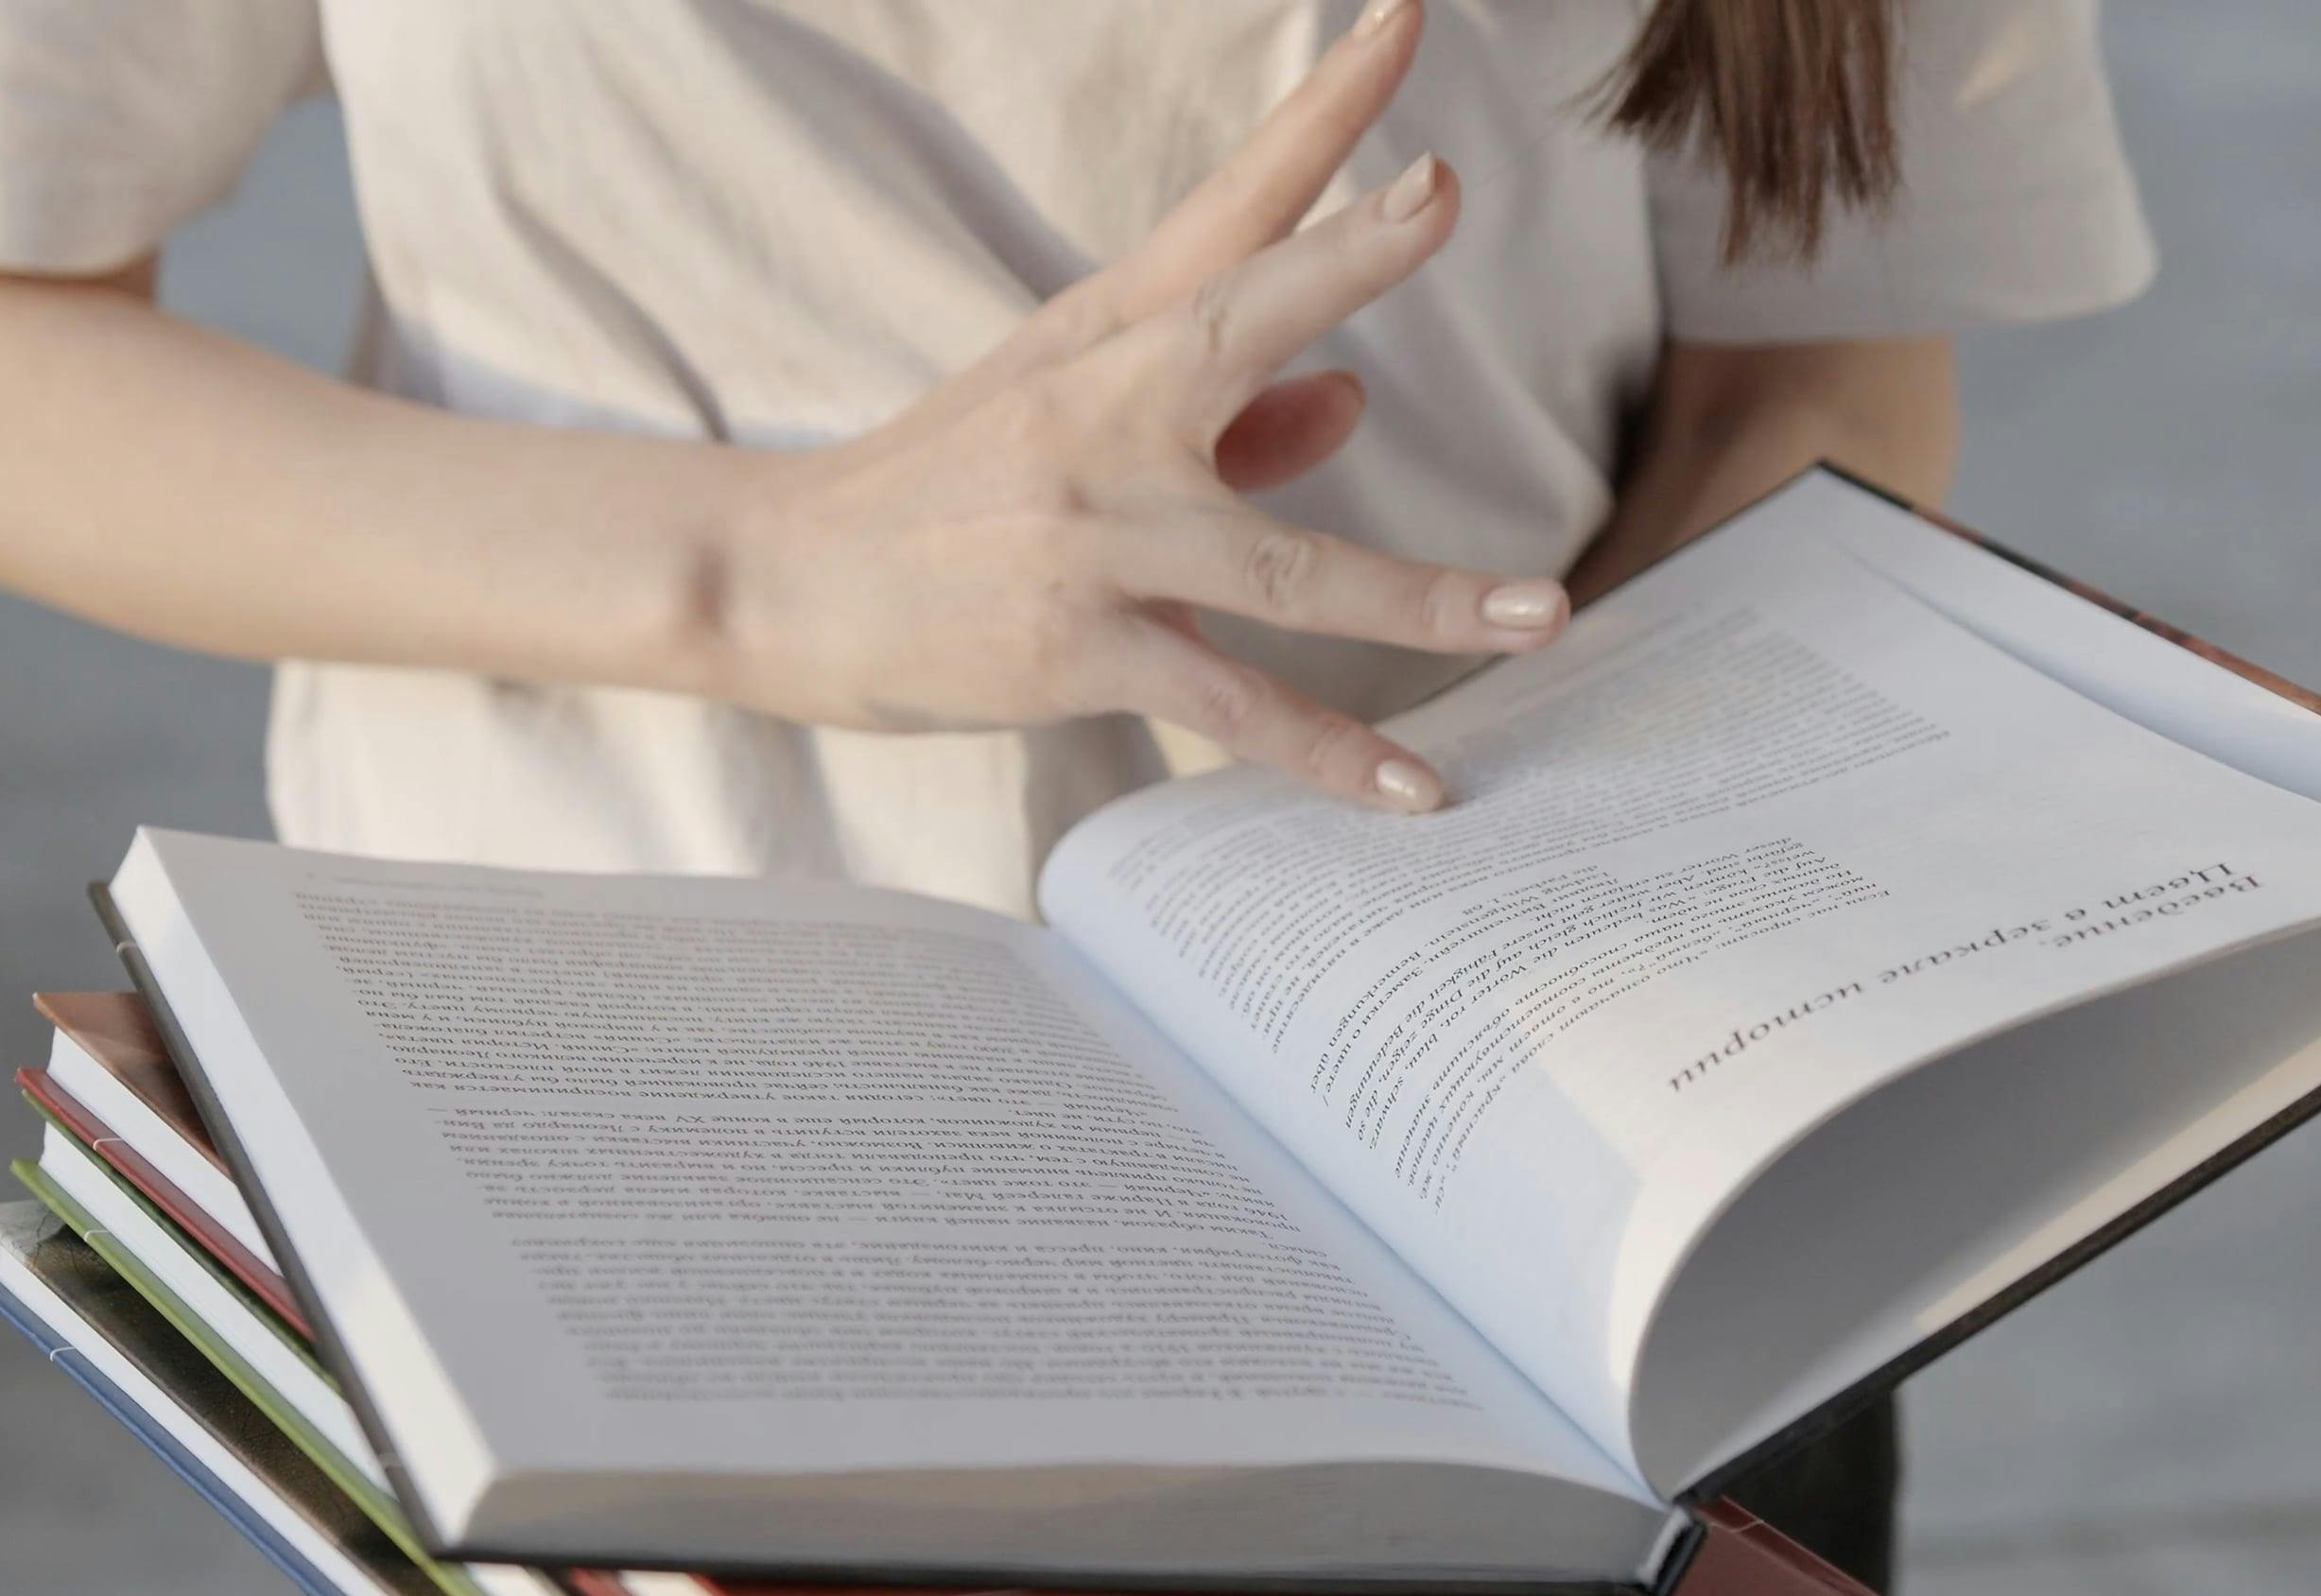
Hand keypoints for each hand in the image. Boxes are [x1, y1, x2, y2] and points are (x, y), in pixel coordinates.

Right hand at [703, 0, 1560, 810]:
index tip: (1406, 22)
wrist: (777, 582)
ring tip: (1543, 612)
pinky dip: (1329, 755)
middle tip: (1440, 192)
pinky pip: (1232, 705)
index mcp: (1110, 337)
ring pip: (1286, 567)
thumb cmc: (942, 492)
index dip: (1320, 111)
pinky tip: (1415, 793)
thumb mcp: (1070, 414)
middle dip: (1343, 253)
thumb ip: (1230, 416)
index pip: (1232, 206)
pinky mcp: (1077, 646)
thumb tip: (1349, 402)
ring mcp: (1092, 532)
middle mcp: (1104, 414)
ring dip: (1425, 598)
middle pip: (1239, 317)